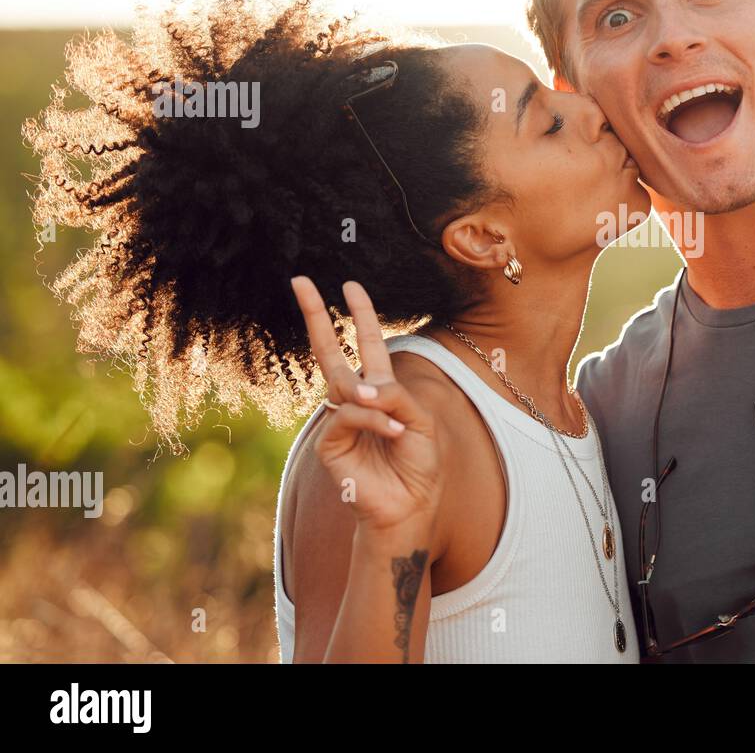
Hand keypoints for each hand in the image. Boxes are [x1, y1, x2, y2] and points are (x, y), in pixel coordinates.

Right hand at [290, 277, 443, 534]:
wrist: (411, 505)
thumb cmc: (420, 463)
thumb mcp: (421, 421)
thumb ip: (396, 396)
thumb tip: (360, 389)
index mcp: (380, 389)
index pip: (366, 343)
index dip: (360, 315)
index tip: (349, 285)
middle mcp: (355, 399)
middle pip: (331, 350)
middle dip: (316, 315)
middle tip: (301, 281)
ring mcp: (339, 419)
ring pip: (345, 385)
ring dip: (375, 402)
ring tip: (397, 427)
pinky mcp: (329, 443)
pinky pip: (347, 416)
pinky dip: (372, 422)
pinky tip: (391, 434)